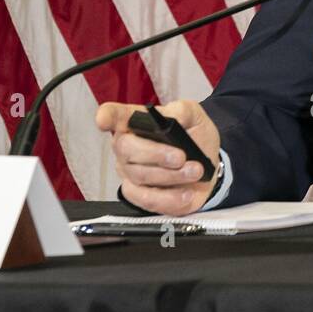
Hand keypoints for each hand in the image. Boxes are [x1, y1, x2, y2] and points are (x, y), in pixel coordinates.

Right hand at [95, 99, 221, 216]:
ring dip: (172, 176)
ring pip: (140, 176)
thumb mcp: (194, 115)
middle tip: (181, 157)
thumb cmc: (195, 136)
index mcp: (136, 122)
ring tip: (194, 171)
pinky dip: (170, 198)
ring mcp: (130, 172)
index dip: (107, 116)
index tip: (103, 120)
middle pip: (126, 149)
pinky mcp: (140, 195)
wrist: (208, 165)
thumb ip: (183, 111)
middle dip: (157, 154)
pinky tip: (186, 192)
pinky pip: (147, 200)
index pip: (115, 115)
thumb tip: (172, 117)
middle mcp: (128, 146)